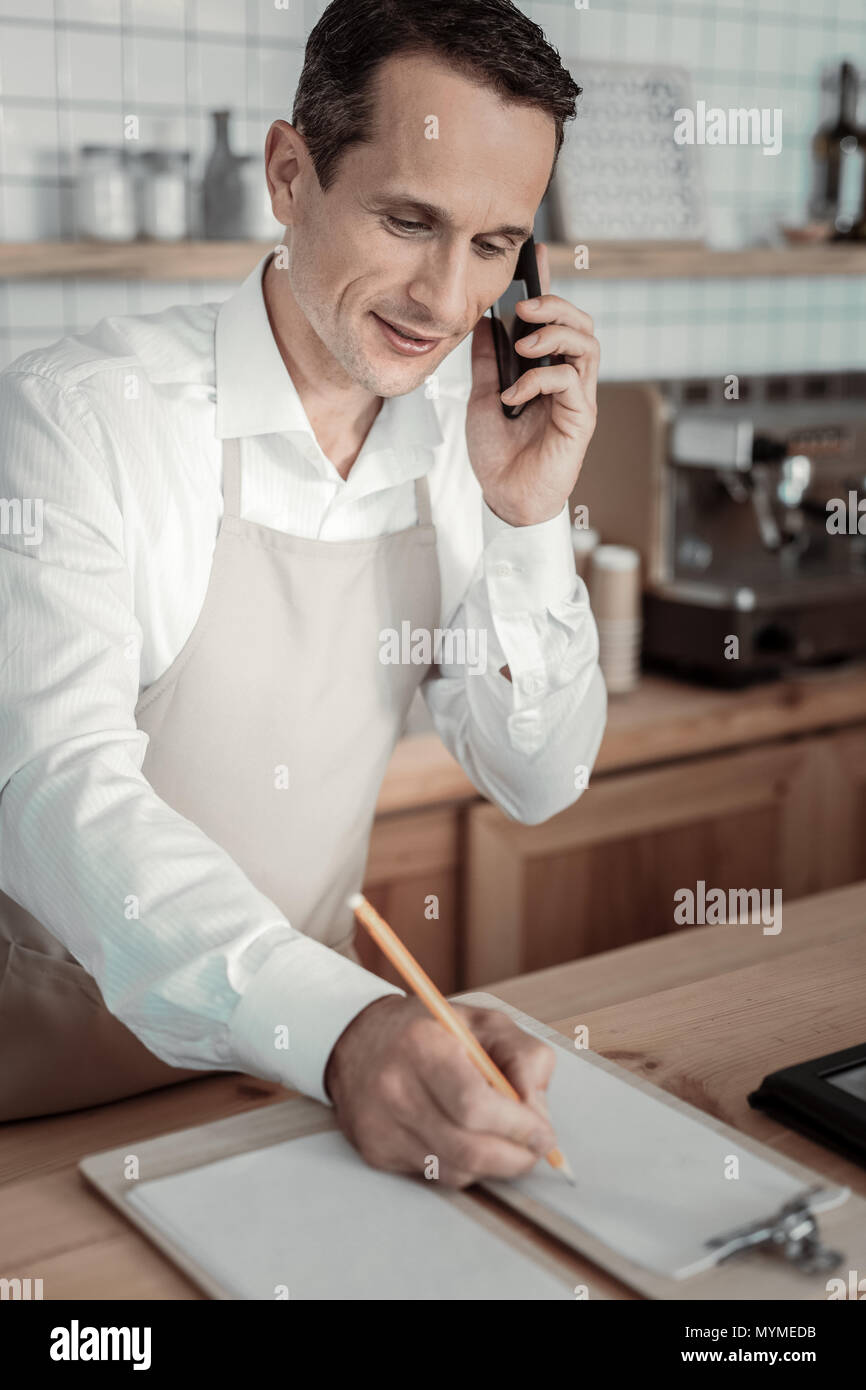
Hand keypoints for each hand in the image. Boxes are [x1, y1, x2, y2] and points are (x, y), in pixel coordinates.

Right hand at [323, 995, 557, 1187]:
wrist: (358, 1041)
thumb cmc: (430, 1030)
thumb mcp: (485, 1023)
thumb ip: (523, 1058)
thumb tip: (537, 1113)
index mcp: (422, 1045)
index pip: (474, 1105)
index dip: (517, 1127)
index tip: (544, 1134)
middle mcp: (394, 1088)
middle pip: (468, 1149)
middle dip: (515, 1157)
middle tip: (535, 1149)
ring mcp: (381, 1124)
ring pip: (456, 1170)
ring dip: (493, 1165)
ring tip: (504, 1141)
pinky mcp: (376, 1150)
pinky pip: (436, 1175)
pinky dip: (464, 1166)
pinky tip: (466, 1139)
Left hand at [466, 240, 599, 526]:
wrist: (504, 498)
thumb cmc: (499, 453)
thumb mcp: (482, 396)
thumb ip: (487, 360)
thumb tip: (483, 320)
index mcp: (548, 369)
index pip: (555, 319)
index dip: (549, 283)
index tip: (537, 251)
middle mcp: (568, 379)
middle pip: (582, 323)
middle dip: (556, 306)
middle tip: (526, 309)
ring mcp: (577, 398)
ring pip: (586, 345)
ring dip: (554, 335)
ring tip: (523, 344)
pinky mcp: (580, 419)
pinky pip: (569, 381)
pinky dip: (539, 379)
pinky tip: (513, 394)